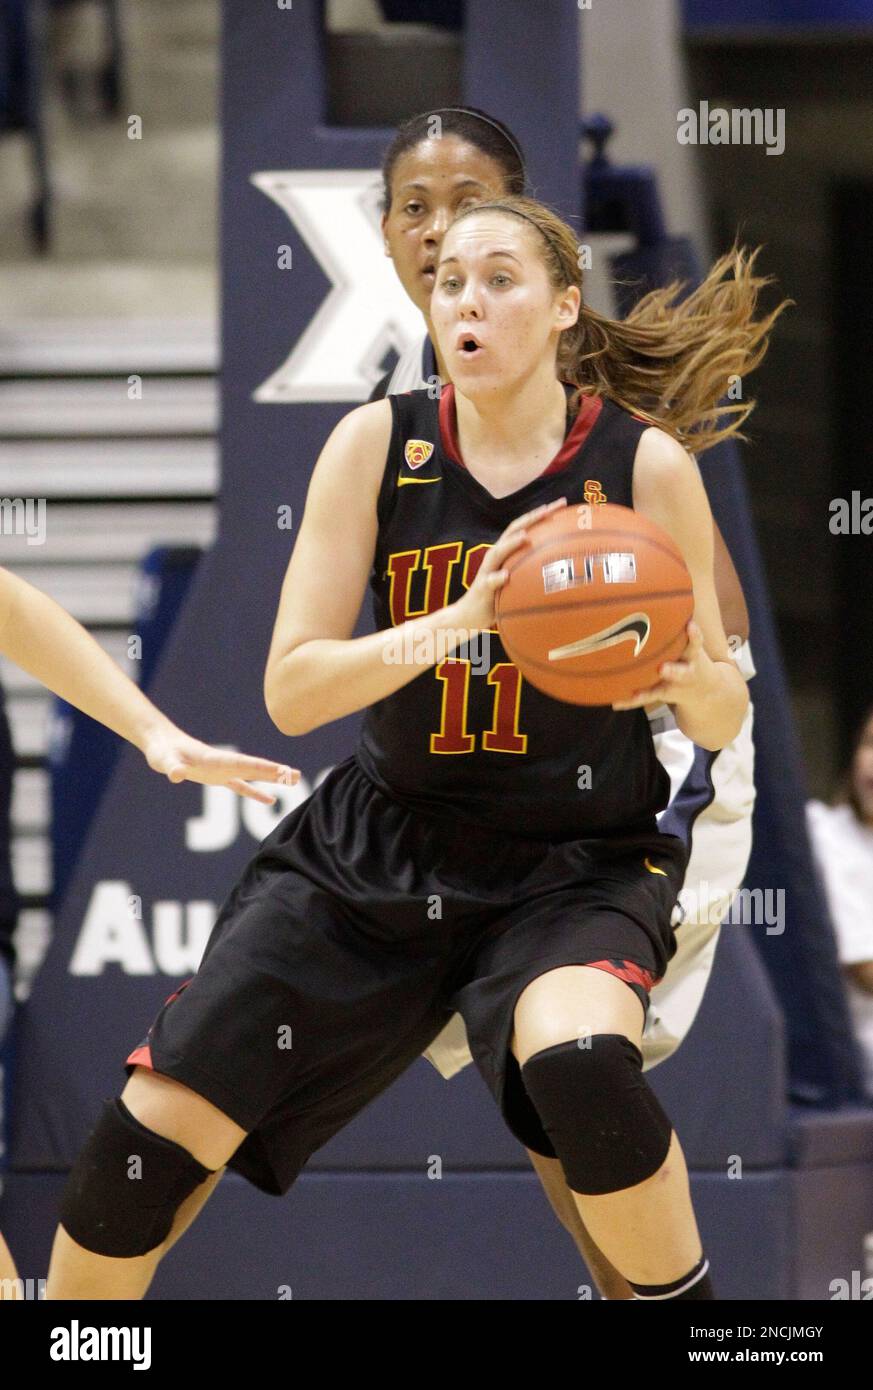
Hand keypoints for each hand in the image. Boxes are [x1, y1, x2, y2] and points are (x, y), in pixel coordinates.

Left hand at [142, 725, 299, 803]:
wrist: (160, 743)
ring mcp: (222, 770)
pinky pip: (241, 786)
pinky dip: (255, 792)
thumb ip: (172, 767)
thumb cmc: (162, 751)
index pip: (245, 765)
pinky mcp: (216, 777)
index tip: (283, 771)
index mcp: (215, 760)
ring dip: (272, 779)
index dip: (264, 768)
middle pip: (255, 768)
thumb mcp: (165, 760)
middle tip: (297, 775)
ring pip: (252, 775)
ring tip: (293, 782)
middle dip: (276, 772)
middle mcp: (224, 764)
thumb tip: (176, 774)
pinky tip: (270, 800)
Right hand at [454, 498, 567, 632]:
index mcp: (507, 551)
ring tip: (526, 536)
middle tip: (549, 508)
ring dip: (512, 543)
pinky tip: (505, 576)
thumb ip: (534, 569)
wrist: (469, 614)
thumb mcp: (518, 579)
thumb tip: (565, 567)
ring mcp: (488, 570)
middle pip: (513, 530)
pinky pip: (490, 582)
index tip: (562, 503)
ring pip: (499, 552)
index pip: (526, 526)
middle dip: (531, 518)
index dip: (542, 513)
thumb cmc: (499, 596)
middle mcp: (496, 555)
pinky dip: (497, 578)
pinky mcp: (482, 588)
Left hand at [611, 620, 714, 710]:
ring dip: (649, 689)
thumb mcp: (690, 636)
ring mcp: (676, 685)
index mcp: (693, 652)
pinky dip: (630, 699)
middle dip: (675, 669)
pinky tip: (614, 701)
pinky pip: (645, 697)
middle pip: (684, 669)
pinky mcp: (664, 694)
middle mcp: (687, 669)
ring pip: (663, 688)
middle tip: (662, 666)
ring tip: (634, 691)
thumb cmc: (691, 652)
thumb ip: (676, 614)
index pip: (697, 641)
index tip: (690, 626)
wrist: (708, 690)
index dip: (694, 634)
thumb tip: (658, 577)